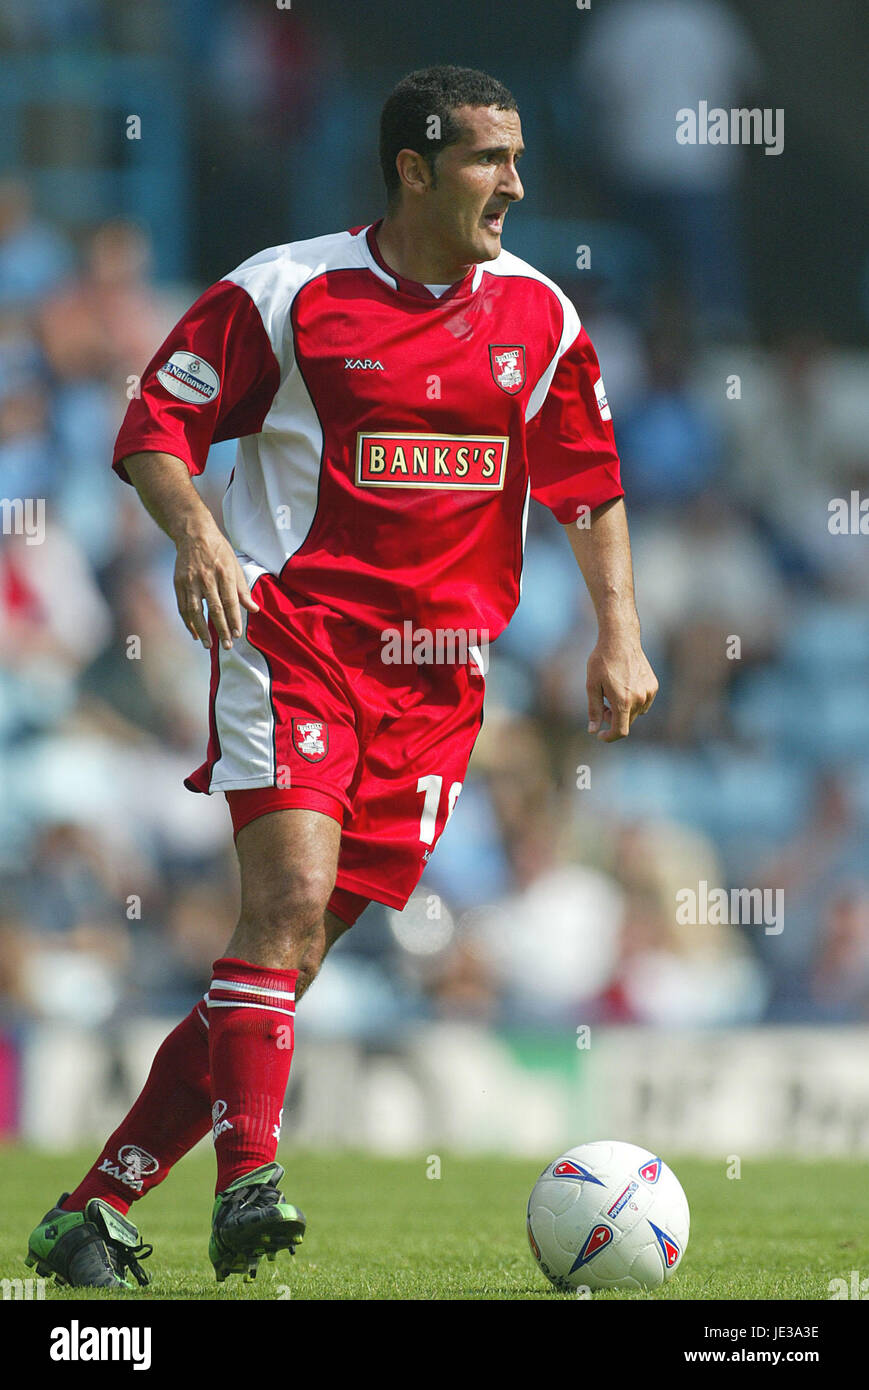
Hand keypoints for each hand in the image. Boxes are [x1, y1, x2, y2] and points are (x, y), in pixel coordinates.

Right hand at [173, 522, 259, 649]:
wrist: (193, 533)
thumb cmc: (218, 550)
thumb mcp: (235, 565)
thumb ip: (243, 589)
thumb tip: (254, 609)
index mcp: (224, 573)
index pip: (230, 601)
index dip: (234, 619)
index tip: (237, 634)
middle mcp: (206, 578)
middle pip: (214, 609)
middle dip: (221, 629)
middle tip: (227, 646)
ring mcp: (190, 581)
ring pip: (195, 611)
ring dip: (202, 630)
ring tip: (209, 645)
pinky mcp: (178, 583)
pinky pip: (182, 607)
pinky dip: (188, 622)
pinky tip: (195, 633)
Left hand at [586, 624, 657, 741]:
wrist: (620, 639)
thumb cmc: (602, 661)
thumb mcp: (592, 686)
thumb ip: (594, 710)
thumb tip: (593, 731)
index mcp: (623, 701)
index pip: (620, 731)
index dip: (609, 737)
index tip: (600, 735)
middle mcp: (639, 699)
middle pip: (627, 722)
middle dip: (613, 719)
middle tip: (603, 704)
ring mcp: (648, 692)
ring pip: (636, 713)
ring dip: (624, 710)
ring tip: (612, 693)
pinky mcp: (653, 686)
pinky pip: (643, 703)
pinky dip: (633, 701)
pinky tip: (624, 686)